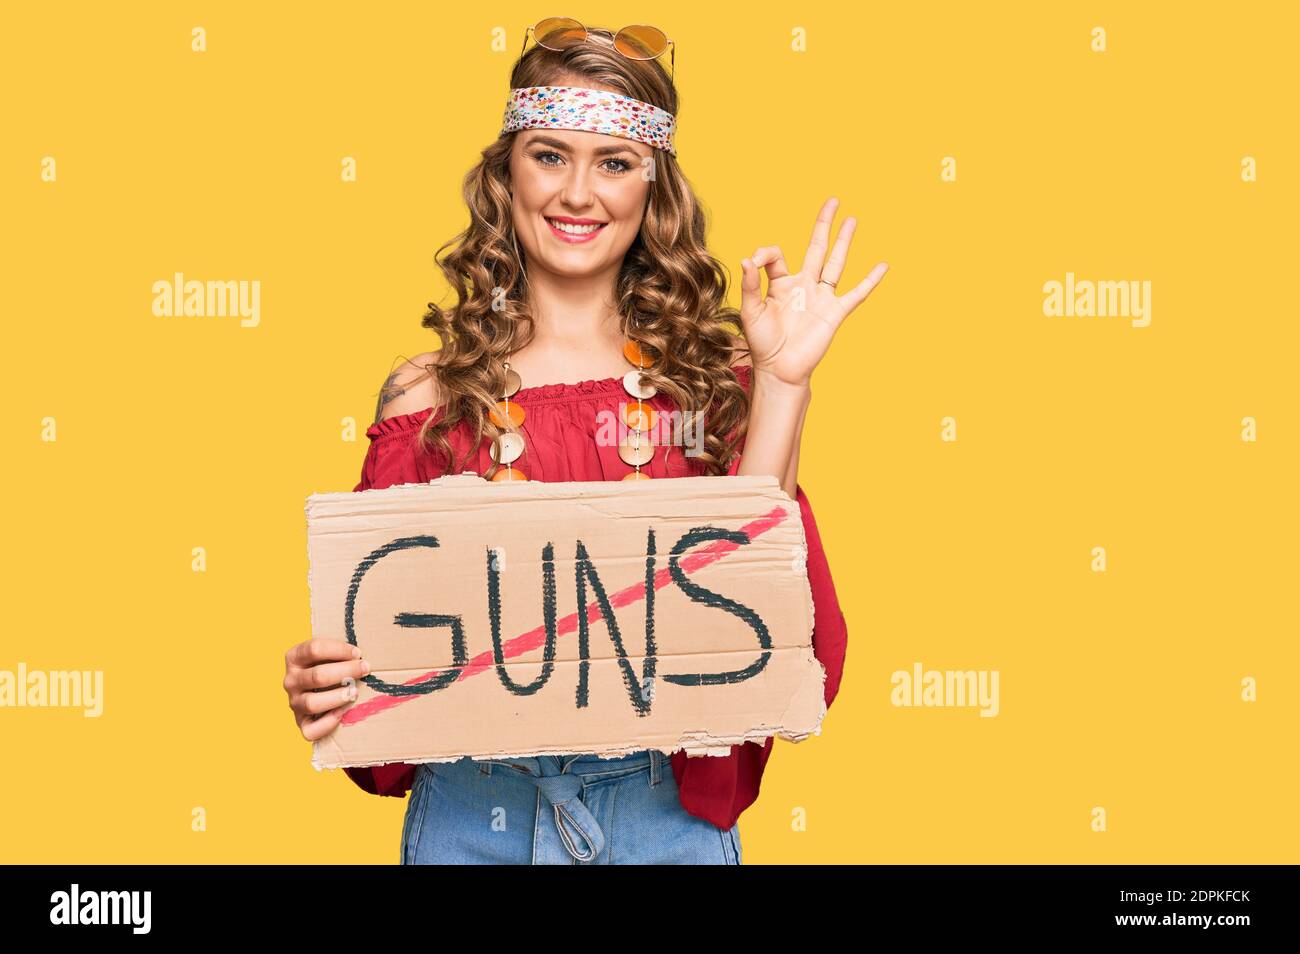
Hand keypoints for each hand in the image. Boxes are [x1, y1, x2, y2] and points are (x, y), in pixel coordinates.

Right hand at [283, 638, 370, 741]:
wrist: (319, 690)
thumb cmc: (329, 667)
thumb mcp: (328, 654)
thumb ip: (339, 652)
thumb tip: (361, 655)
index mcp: (294, 657)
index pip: (314, 649)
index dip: (339, 650)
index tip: (357, 653)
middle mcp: (290, 680)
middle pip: (317, 676)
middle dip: (346, 671)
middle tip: (364, 669)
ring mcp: (294, 702)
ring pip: (312, 703)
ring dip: (338, 697)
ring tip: (354, 692)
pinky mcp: (301, 722)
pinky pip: (311, 729)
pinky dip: (328, 723)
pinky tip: (343, 714)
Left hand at [739, 197, 887, 388]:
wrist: (780, 369)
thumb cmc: (763, 343)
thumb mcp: (750, 312)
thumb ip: (750, 284)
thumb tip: (748, 258)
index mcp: (781, 284)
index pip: (777, 256)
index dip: (766, 253)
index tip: (756, 261)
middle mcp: (803, 286)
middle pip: (816, 248)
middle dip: (824, 225)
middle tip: (833, 201)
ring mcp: (821, 297)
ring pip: (836, 263)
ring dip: (844, 241)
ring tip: (852, 220)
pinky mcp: (835, 312)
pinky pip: (856, 293)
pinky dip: (870, 280)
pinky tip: (883, 265)